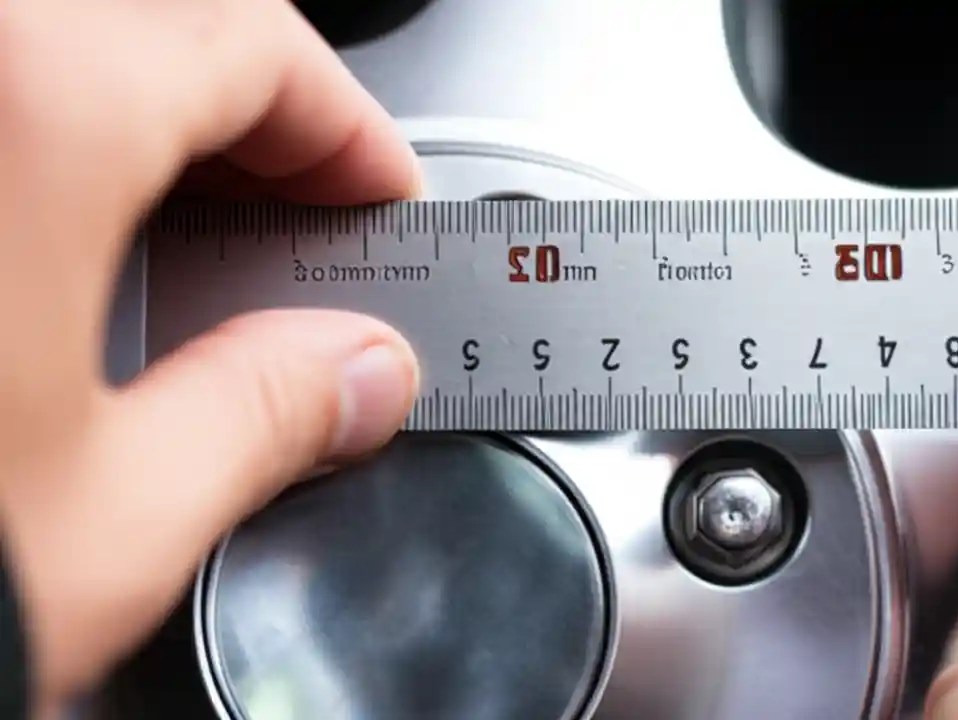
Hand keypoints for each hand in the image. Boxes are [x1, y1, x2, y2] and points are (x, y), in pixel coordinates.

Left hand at [0, 1, 420, 714]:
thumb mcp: (99, 524)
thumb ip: (265, 420)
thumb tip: (355, 379)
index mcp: (26, 107)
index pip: (255, 46)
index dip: (346, 126)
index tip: (374, 191)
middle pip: (149, 19)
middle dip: (253, 114)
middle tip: (296, 213)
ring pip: (49, 44)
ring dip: (140, 120)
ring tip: (178, 227)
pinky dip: (36, 142)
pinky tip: (42, 241)